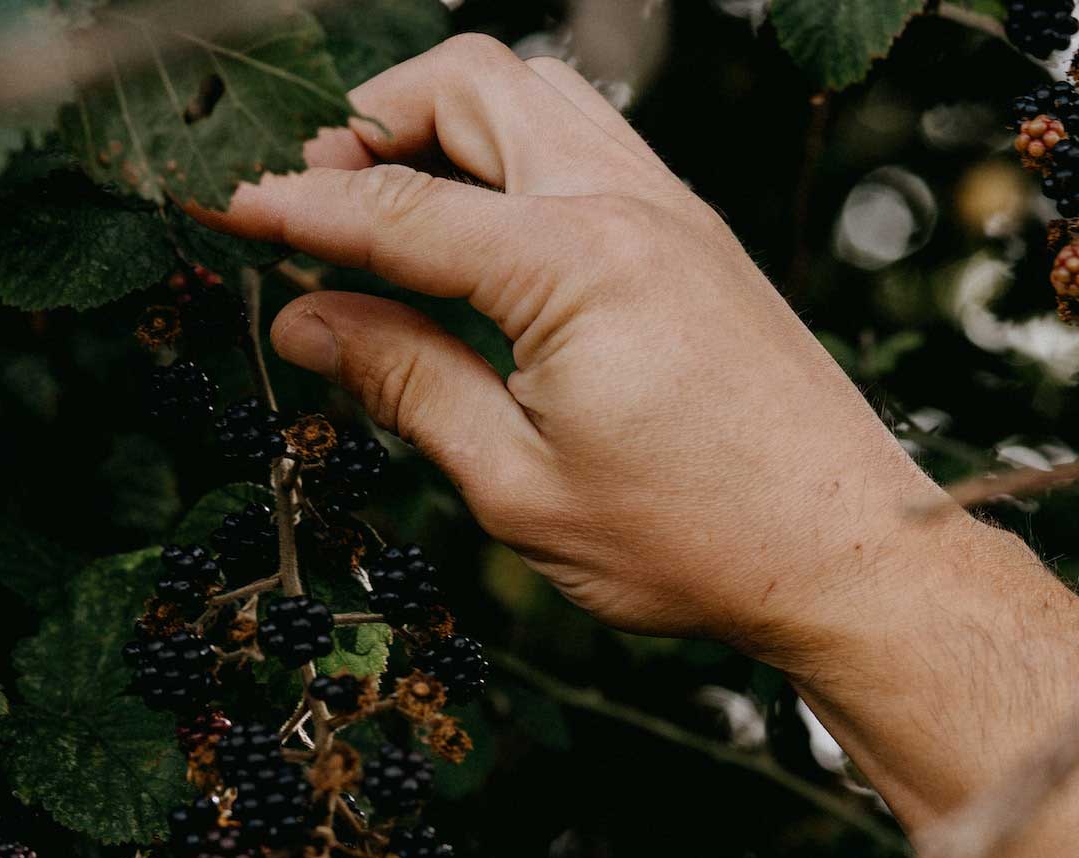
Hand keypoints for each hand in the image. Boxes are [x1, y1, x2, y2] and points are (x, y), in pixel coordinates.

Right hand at [197, 34, 969, 660]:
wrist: (850, 551)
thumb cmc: (694, 538)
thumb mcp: (519, 485)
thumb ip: (407, 383)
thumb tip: (304, 323)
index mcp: (572, 263)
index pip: (396, 209)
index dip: (297, 211)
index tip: (229, 214)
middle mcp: (625, 203)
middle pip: (469, 85)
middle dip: (371, 122)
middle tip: (315, 203)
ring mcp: (670, 206)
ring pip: (535, 94)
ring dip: (446, 126)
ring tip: (389, 210)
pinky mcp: (694, 232)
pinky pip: (586, 141)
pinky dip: (512, 154)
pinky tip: (482, 231)